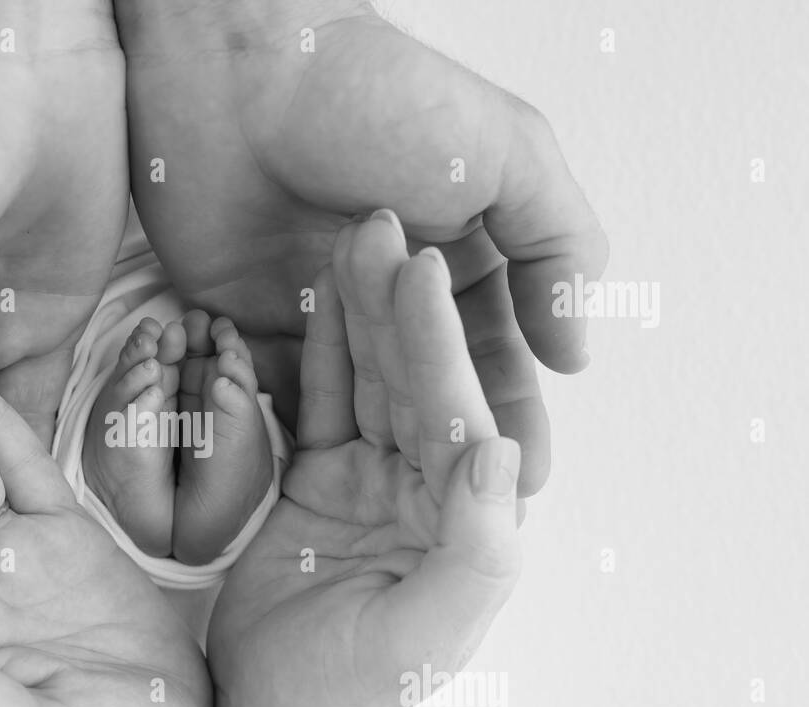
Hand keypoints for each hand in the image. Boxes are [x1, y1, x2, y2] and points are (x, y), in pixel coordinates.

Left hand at [115, 0, 607, 495]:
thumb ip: (555, 246)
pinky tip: (330, 493)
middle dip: (458, 447)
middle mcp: (392, 290)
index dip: (514, 404)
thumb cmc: (377, 98)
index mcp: (459, 248)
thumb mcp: (503, 155)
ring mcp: (321, 310)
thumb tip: (576, 351)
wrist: (238, 74)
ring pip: (362, 399)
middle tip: (483, 518)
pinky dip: (301, 435)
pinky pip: (281, 392)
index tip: (536, 473)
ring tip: (413, 524)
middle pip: (431, 385)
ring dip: (385, 455)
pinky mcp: (251, 321)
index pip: (496, 343)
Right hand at [207, 213, 521, 706]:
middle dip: (403, 309)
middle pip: (416, 385)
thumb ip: (472, 552)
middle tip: (386, 225)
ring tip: (354, 238)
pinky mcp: (320, 477)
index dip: (442, 347)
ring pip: (371, 383)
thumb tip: (499, 453)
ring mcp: (372, 479)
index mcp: (465, 525)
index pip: (457, 419)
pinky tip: (319, 295)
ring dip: (365, 314)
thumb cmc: (348, 694)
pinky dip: (320, 352)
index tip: (427, 272)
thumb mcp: (416, 640)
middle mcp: (427, 491)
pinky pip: (322, 404)